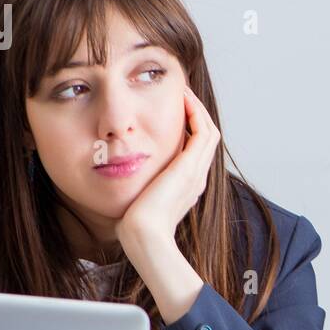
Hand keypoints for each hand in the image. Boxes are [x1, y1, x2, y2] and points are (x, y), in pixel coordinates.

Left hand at [116, 85, 218, 247]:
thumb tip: (119, 177)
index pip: (195, 151)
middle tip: (181, 97)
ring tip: (184, 94)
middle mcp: (197, 178)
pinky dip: (196, 113)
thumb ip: (137, 187)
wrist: (144, 235)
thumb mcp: (138, 201)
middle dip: (196, 116)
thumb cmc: (134, 223)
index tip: (172, 114)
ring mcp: (197, 172)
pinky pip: (203, 131)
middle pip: (206, 139)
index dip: (188, 130)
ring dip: (198, 110)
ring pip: (209, 132)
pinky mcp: (191, 166)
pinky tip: (182, 100)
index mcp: (187, 186)